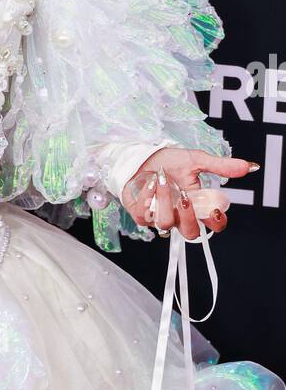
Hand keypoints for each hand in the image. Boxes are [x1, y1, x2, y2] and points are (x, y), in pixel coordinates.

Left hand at [120, 146, 258, 238]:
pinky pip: (145, 215)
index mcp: (197, 206)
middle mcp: (180, 216)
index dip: (217, 223)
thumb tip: (249, 167)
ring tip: (162, 179)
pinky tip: (149, 181)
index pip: (213, 225)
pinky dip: (147, 195)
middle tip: (185, 198)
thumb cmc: (168, 162)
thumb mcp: (196, 161)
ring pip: (166, 224)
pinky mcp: (141, 215)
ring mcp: (160, 218)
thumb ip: (221, 166)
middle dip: (189, 217)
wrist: (140, 156)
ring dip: (165, 200)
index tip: (215, 211)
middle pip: (191, 233)